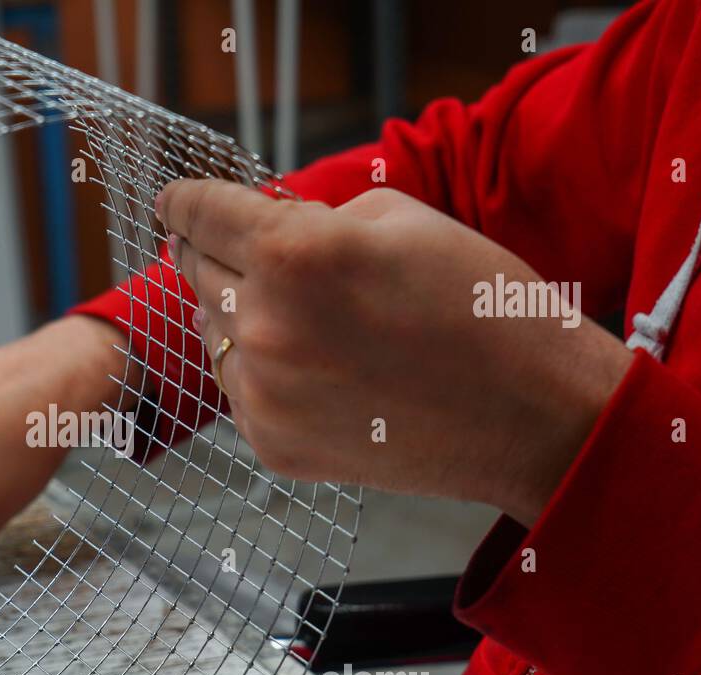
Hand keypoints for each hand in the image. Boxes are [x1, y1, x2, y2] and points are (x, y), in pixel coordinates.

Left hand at [156, 182, 633, 525]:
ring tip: (302, 316)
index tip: (169, 203)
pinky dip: (260, 371)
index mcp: (294, 256)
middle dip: (214, 254)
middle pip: (198, 273)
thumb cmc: (480, 305)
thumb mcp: (402, 220)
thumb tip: (261, 228)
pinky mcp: (272, 445)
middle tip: (233, 250)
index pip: (203, 215)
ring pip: (213, 333)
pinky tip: (314, 366)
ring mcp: (263, 395)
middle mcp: (264, 327)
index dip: (182, 203)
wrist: (531, 416)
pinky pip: (238, 389)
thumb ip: (313, 218)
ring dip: (239, 315)